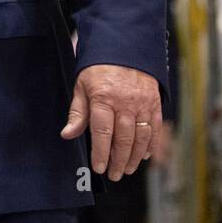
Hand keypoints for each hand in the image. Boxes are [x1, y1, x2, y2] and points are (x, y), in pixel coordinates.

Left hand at [61, 63, 161, 180]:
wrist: (124, 48)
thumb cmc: (98, 69)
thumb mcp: (81, 86)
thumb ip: (77, 113)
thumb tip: (67, 135)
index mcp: (103, 97)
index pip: (102, 132)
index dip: (101, 153)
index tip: (98, 168)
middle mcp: (125, 102)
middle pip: (123, 138)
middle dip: (118, 160)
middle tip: (113, 174)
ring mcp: (142, 103)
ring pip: (140, 137)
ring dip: (134, 156)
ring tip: (126, 169)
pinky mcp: (154, 102)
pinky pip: (154, 128)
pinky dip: (150, 144)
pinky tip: (144, 155)